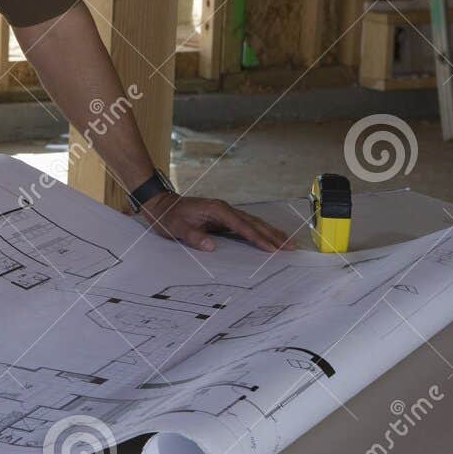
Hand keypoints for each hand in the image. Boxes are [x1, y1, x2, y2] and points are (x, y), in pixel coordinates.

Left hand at [138, 192, 296, 252]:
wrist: (162, 204)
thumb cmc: (169, 217)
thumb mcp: (176, 228)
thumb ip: (193, 237)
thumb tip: (211, 247)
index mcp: (216, 210)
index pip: (242, 226)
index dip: (257, 238)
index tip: (272, 248)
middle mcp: (224, 209)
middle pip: (254, 223)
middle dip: (273, 235)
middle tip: (291, 246)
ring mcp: (225, 213)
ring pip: (253, 223)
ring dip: (271, 232)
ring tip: (288, 242)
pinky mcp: (223, 218)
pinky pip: (246, 225)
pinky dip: (260, 232)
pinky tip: (269, 238)